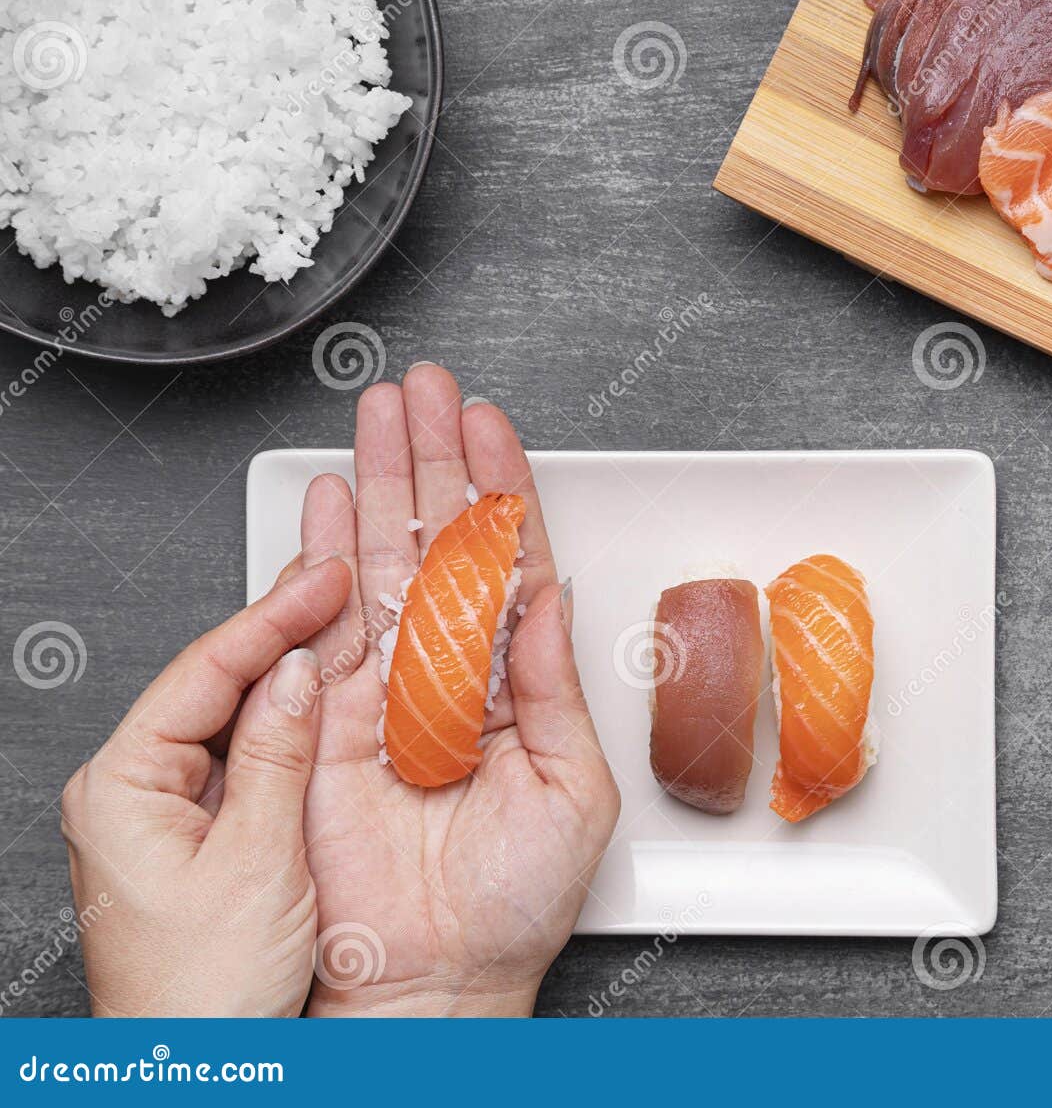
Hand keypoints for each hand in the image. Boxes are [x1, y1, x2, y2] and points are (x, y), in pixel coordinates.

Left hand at [61, 558, 353, 1016]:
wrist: (201, 1070)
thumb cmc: (203, 996)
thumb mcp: (257, 862)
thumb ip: (276, 756)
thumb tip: (297, 674)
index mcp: (120, 787)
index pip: (204, 671)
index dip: (273, 617)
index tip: (325, 580)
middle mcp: (130, 791)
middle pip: (213, 683)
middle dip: (281, 631)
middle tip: (338, 581)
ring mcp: (164, 811)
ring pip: (234, 716)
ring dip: (291, 675)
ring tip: (344, 625)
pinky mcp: (198, 833)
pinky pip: (246, 756)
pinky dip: (290, 725)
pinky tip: (329, 699)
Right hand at [295, 364, 619, 1017]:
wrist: (443, 975)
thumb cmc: (518, 900)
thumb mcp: (573, 786)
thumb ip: (554, 684)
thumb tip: (551, 595)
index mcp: (516, 682)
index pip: (511, 563)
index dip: (503, 491)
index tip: (496, 426)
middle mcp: (452, 672)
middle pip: (443, 543)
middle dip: (436, 461)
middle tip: (430, 388)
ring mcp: (390, 688)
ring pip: (385, 562)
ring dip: (382, 483)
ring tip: (382, 411)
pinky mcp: (333, 717)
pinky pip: (327, 622)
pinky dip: (322, 554)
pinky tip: (328, 496)